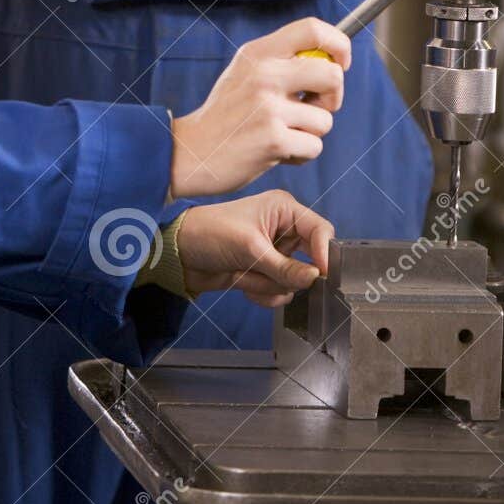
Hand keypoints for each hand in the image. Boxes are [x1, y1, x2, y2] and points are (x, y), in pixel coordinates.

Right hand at [168, 17, 350, 197]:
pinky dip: (300, 155)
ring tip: (282, 134)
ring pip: (325, 119)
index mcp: (258, 52)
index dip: (339, 45)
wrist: (190, 151)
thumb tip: (332, 61)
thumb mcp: (246, 72)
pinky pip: (314, 147)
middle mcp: (264, 74)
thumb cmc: (226, 115)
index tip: (340, 64)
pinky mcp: (273, 139)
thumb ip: (282, 62)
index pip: (313, 29)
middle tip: (317, 107)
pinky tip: (276, 151)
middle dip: (334, 96)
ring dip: (310, 133)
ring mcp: (268, 107)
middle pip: (332, 74)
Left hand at [175, 189, 333, 307]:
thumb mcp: (250, 249)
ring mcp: (275, 252)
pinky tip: (243, 284)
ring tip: (247, 273)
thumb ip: (285, 267)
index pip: (320, 230)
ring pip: (295, 280)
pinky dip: (264, 293)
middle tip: (273, 275)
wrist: (179, 255)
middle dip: (291, 273)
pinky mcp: (265, 272)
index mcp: (283, 209)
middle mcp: (283, 229)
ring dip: (272, 284)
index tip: (323, 276)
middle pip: (311, 260)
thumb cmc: (210, 235)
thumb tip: (316, 278)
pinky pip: (280, 291)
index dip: (325, 253)